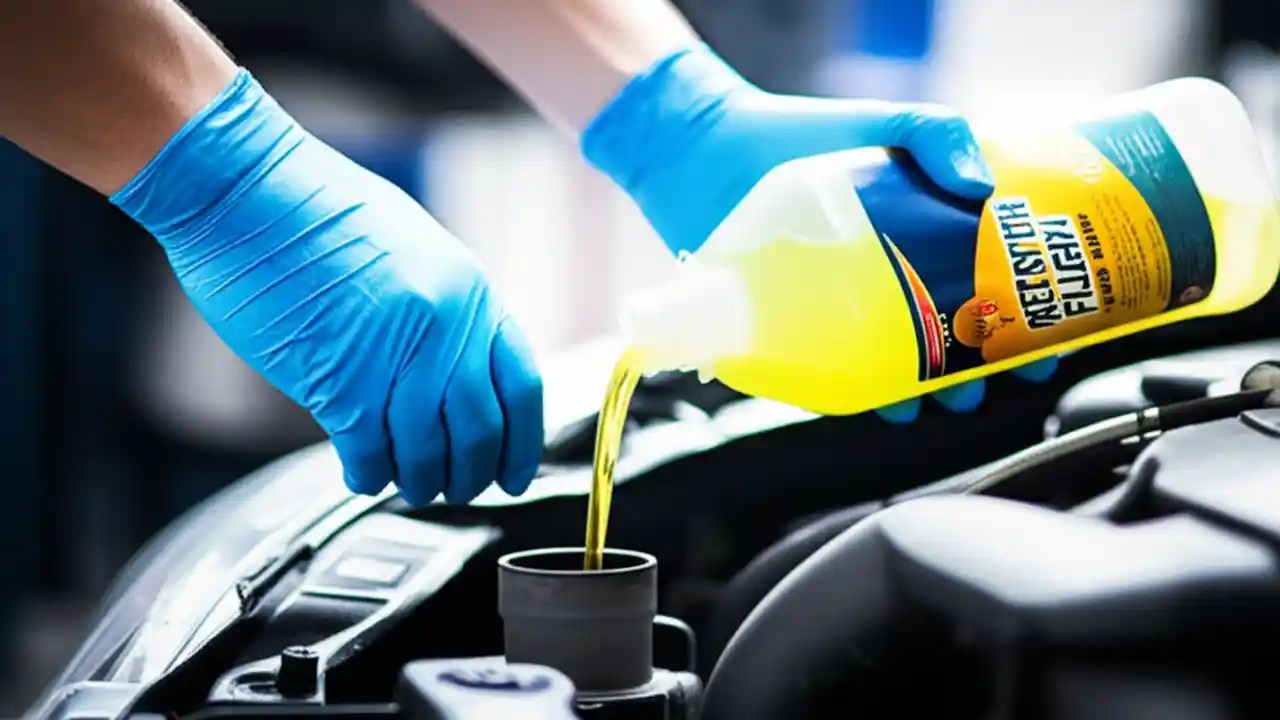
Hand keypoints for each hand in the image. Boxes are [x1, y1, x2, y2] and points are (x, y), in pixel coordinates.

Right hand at [111, 70, 542, 504]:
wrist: (244, 187)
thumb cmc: (316, 206)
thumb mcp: (414, 249)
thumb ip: (446, 310)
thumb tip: (458, 368)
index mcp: (469, 291)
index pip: (522, 386)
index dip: (521, 442)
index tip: (513, 473)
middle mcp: (444, 328)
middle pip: (480, 432)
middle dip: (471, 475)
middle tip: (456, 489)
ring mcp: (394, 358)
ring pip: (427, 453)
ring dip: (420, 483)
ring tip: (408, 485)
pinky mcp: (339, 383)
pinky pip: (369, 454)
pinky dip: (369, 475)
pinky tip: (361, 473)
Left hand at [581, 44, 1054, 419]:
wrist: (707, 157)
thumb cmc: (798, 136)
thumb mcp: (886, 125)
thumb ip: (938, 134)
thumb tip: (983, 186)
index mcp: (930, 239)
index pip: (997, 287)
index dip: (1034, 320)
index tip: (1052, 340)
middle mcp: (896, 281)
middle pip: (962, 335)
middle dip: (991, 364)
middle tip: (1003, 370)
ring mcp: (849, 312)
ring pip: (907, 368)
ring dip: (936, 389)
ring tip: (947, 393)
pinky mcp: (803, 336)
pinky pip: (842, 380)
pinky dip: (869, 398)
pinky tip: (888, 400)